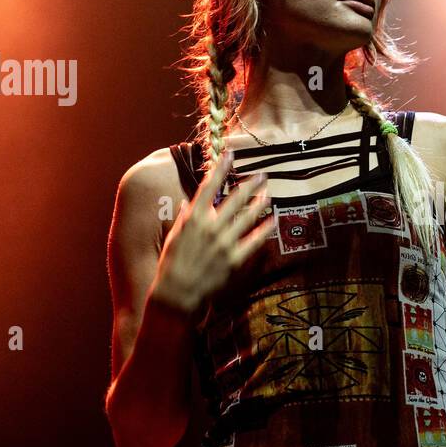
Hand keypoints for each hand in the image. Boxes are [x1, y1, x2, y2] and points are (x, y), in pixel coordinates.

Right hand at [151, 149, 271, 313]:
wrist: (176, 292)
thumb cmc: (172, 262)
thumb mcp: (175, 235)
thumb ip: (185, 217)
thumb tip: (189, 201)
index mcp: (193, 217)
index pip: (208, 186)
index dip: (220, 168)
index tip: (230, 154)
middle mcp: (210, 226)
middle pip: (235, 198)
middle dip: (250, 184)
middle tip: (262, 175)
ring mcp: (223, 243)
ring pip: (248, 216)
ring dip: (260, 203)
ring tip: (268, 194)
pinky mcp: (234, 259)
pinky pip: (254, 240)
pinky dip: (264, 229)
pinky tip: (272, 220)